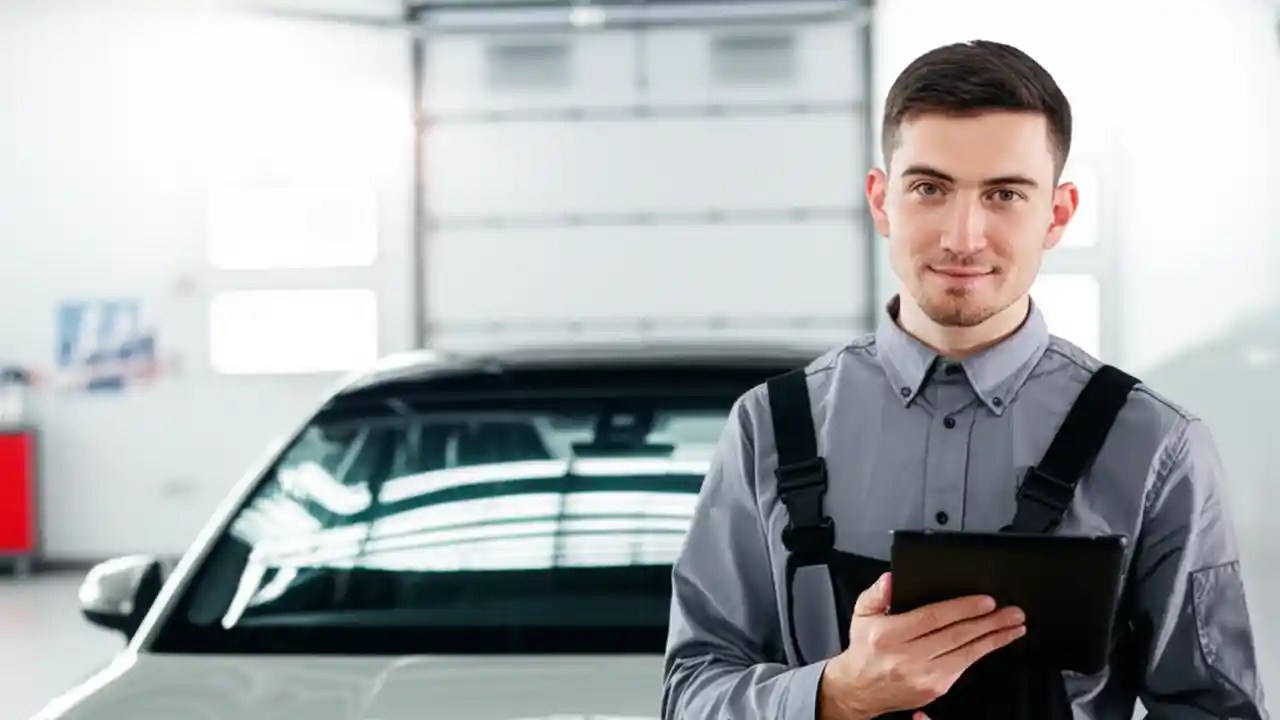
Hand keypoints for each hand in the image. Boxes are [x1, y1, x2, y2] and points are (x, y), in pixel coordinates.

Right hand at [817, 572, 1025, 718]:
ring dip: (994, 639)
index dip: (963, 609)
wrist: (859, 689)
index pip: (933, 618)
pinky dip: (981, 653)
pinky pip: (963, 667)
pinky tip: (994, 642)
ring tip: (1014, 627)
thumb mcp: (862, 614)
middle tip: (1012, 612)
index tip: (986, 601)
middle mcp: (907, 657)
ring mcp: (923, 676)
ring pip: (966, 654)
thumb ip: (877, 594)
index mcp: (889, 635)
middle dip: (989, 622)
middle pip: (956, 636)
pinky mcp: (934, 689)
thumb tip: (891, 579)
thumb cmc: (865, 649)